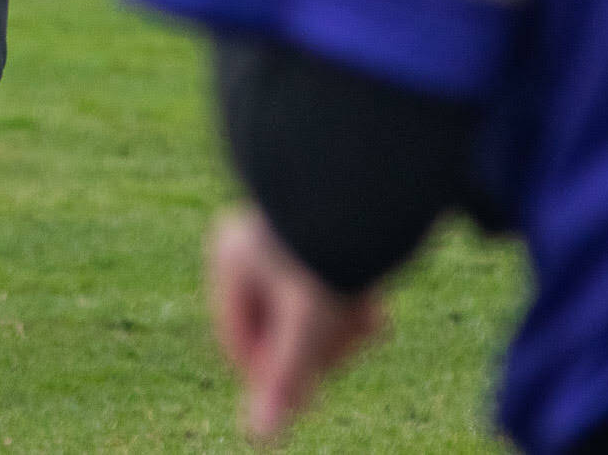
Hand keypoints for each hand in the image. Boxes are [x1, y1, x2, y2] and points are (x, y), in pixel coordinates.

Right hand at [207, 205, 384, 442]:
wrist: (376, 178)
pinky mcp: (323, 237)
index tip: (314, 392)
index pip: (240, 345)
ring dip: (341, 327)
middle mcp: (253, 247)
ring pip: (308, 311)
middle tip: (354, 344)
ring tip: (371, 318)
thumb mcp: (308, 321)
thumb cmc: (331, 245)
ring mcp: (287, 241)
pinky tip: (376, 310)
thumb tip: (259, 439)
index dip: (276, 375)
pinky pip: (328, 287)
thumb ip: (285, 379)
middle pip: (279, 330)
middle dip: (320, 346)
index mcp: (231, 260)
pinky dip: (352, 302)